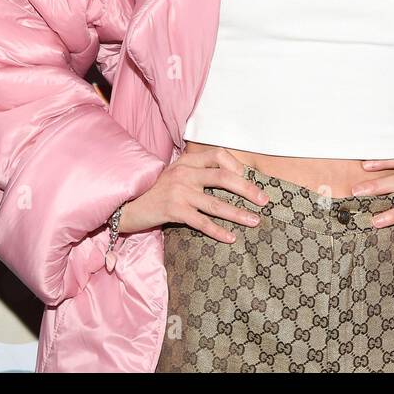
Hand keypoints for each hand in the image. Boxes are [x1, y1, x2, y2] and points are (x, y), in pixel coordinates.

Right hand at [118, 147, 269, 242]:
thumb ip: (198, 171)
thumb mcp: (177, 173)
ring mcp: (179, 192)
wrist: (129, 205)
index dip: (237, 165)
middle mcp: (184, 173)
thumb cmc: (157, 190)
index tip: (249, 178)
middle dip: (248, 190)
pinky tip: (231, 238)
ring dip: (238, 214)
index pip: (218, 155)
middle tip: (264, 201)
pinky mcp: (173, 211)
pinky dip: (218, 231)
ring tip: (255, 221)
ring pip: (216, 203)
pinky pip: (201, 222)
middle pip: (223, 178)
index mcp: (187, 161)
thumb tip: (233, 175)